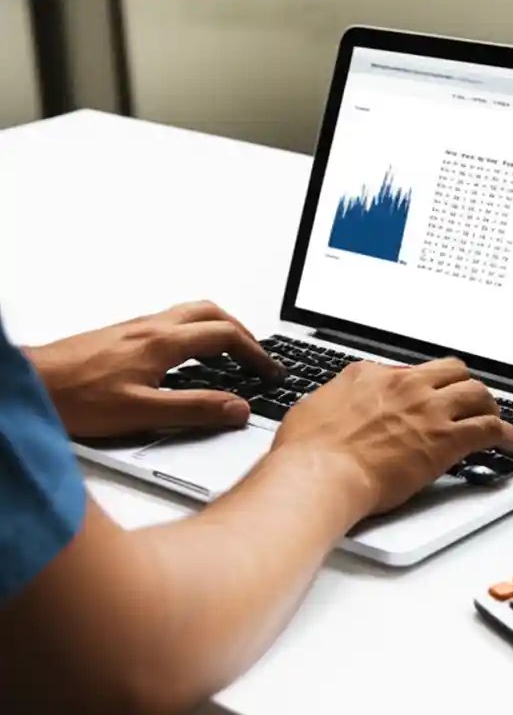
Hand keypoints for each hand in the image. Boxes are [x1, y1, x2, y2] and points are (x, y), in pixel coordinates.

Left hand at [26, 301, 283, 437]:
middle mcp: (151, 327)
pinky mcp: (121, 335)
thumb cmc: (74, 399)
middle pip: (212, 313)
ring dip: (219, 327)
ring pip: (190, 312)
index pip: (226, 335)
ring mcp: (135, 328)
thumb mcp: (142, 412)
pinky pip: (171, 322)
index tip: (271, 372)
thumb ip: (195, 409)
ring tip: (232, 352)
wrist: (29, 385)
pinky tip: (188, 357)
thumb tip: (238, 408)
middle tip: (257, 357)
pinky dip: (194, 332)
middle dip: (243, 332)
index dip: (256, 353)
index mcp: (162, 343)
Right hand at [271, 357, 512, 514]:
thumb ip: (335, 400)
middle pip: (452, 370)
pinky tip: (511, 444)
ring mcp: (429, 409)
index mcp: (370, 374)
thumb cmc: (308, 453)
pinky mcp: (447, 439)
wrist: (319, 475)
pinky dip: (507, 435)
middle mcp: (405, 385)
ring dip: (488, 405)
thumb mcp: (313, 408)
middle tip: (468, 400)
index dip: (423, 386)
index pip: (410, 371)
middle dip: (463, 384)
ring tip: (493, 418)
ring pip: (477, 393)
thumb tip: (337, 406)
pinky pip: (491, 428)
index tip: (428, 397)